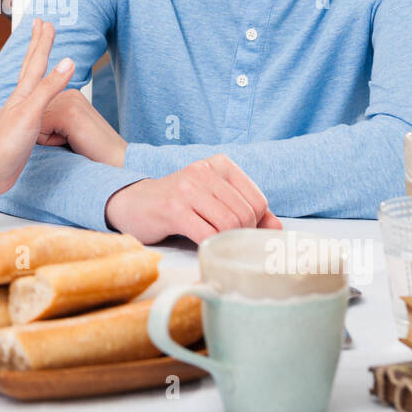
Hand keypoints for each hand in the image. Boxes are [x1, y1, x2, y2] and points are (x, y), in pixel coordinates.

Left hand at [0, 18, 75, 196]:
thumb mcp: (32, 112)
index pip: (37, 61)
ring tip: (41, 56)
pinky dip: (40, 93)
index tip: (48, 22)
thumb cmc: (5, 144)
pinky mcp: (22, 129)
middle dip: (37, 44)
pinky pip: (35, 103)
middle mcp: (21, 100)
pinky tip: (37, 97)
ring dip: (37, 65)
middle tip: (40, 25)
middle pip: (30, 66)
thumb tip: (68, 61)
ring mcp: (20, 113)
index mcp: (24, 94)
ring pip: (32, 82)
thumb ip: (49, 87)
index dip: (43, 41)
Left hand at [37, 88, 126, 167]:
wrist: (115, 163)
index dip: (47, 132)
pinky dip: (50, 143)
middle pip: (34, 116)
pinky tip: (71, 143)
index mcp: (68, 94)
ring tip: (72, 141)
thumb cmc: (90, 152)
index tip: (72, 135)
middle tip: (72, 140)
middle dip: (46, 135)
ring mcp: (70, 100)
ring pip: (36, 122)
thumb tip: (43, 108)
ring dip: (48, 140)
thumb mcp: (66, 131)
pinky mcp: (69, 112)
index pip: (37, 112)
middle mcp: (69, 93)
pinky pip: (41, 129)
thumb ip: (54, 118)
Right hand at [104, 154, 280, 243]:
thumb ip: (246, 209)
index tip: (239, 231)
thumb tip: (278, 228)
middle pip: (245, 214)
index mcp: (220, 165)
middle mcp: (204, 171)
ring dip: (225, 241)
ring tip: (213, 242)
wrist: (133, 204)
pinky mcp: (173, 209)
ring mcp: (187, 188)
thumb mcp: (214, 199)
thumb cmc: (179, 204)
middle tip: (225, 240)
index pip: (258, 200)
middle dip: (240, 234)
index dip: (255, 223)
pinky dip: (210, 246)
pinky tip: (202, 246)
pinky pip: (206, 235)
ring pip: (229, 224)